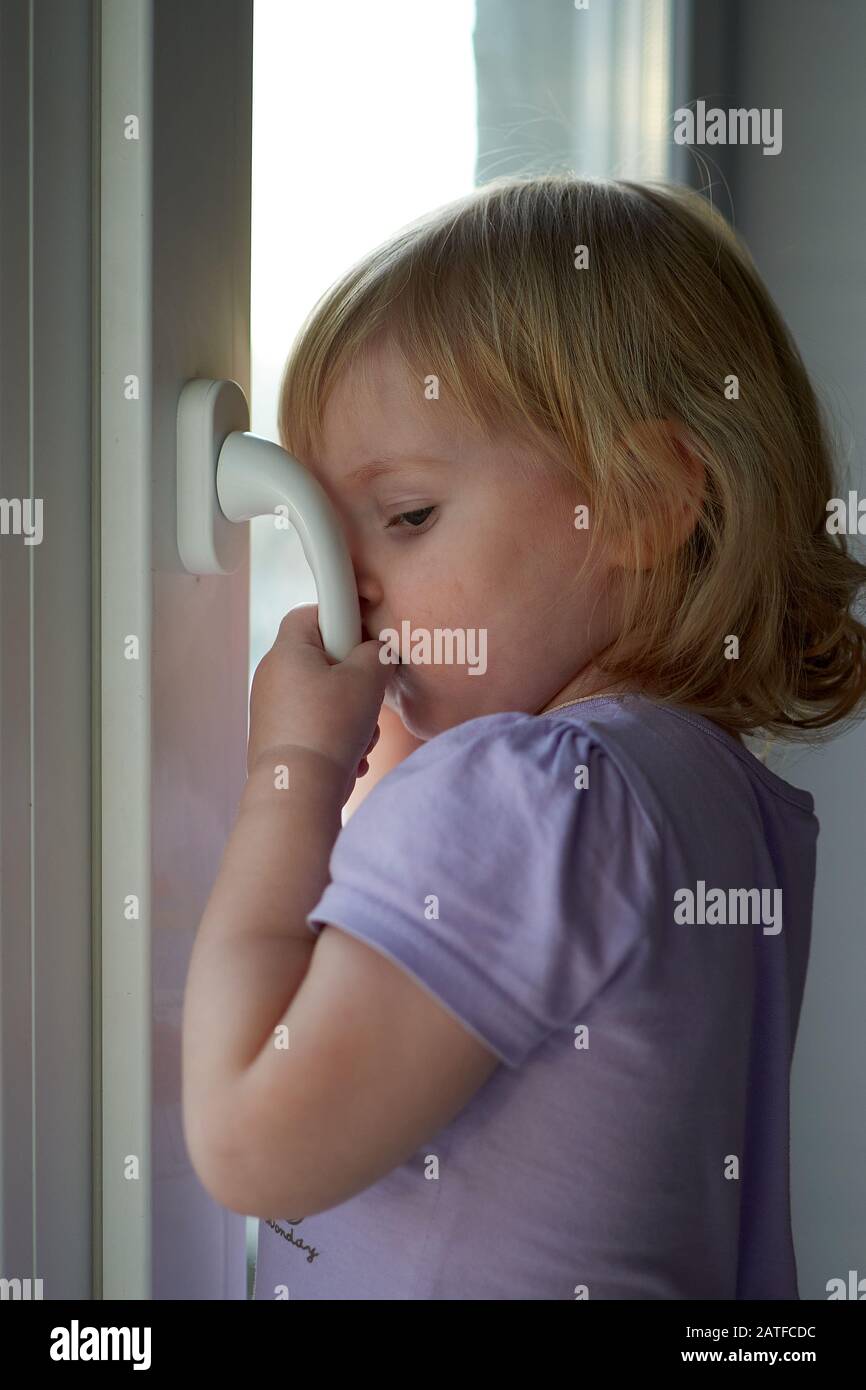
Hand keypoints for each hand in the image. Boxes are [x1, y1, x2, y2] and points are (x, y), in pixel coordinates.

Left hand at [247, 604, 387, 797]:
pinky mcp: (276, 740)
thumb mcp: (368, 678)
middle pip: (323, 661)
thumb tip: (377, 652)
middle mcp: (271, 677)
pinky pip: (314, 727)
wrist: (298, 790)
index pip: (311, 613)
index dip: (342, 619)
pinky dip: (336, 739)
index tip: (363, 640)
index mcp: (287, 652)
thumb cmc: (329, 729)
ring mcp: (271, 711)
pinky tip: (350, 760)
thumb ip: (377, 652)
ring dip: (352, 716)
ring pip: (324, 698)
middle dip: (355, 681)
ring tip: (362, 737)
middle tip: (369, 695)